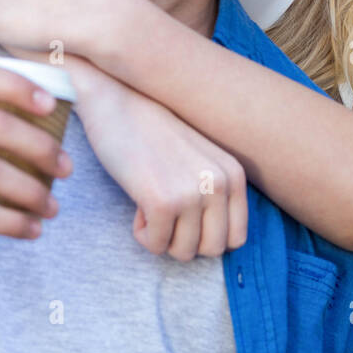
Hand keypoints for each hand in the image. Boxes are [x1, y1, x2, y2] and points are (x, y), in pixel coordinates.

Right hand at [54, 53, 248, 260]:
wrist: (115, 100)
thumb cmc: (151, 129)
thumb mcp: (200, 156)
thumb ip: (214, 191)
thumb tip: (214, 243)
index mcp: (234, 173)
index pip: (236, 238)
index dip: (205, 235)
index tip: (185, 216)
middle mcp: (221, 183)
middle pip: (212, 250)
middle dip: (184, 240)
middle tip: (165, 213)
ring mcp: (193, 192)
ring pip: (183, 253)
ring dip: (163, 237)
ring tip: (151, 204)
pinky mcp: (162, 201)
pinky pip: (155, 245)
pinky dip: (143, 233)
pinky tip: (137, 203)